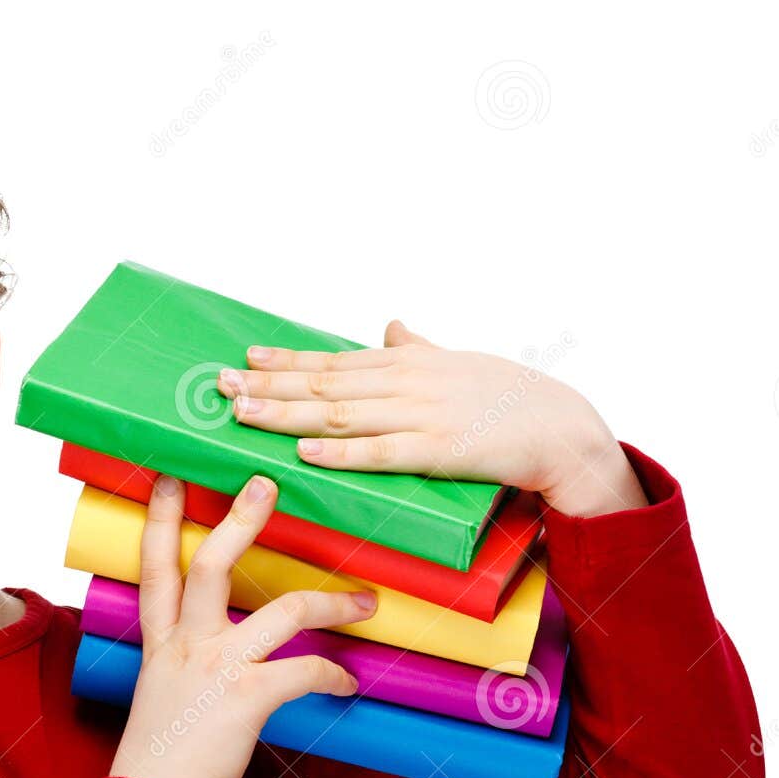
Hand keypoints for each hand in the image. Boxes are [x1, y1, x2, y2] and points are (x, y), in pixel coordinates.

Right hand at [107, 473, 377, 777]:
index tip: (171, 480)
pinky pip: (305, 672)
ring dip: (332, 600)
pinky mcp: (246, 698)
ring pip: (283, 610)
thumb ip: (183, 665)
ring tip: (365, 599)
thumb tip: (213, 661)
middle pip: (211, 564)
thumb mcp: (159, 694)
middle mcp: (185, 644)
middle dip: (241, 520)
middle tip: (266, 485)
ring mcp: (216, 667)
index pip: (156, 567)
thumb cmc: (158, 754)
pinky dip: (334, 677)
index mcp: (161, 641)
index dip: (163, 521)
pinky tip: (349, 686)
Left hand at [217, 320, 647, 517]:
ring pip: (339, 414)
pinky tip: (302, 450)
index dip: (285, 360)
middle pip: (323, 382)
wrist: (561, 428)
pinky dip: (338, 452)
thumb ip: (418, 347)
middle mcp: (406, 383)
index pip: (333, 360)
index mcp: (407, 362)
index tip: (244, 358)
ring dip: (286, 413)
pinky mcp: (437, 452)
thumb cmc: (507, 398)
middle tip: (218, 384)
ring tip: (242, 413)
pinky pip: (378, 453)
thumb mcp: (457, 361)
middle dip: (267, 384)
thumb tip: (392, 324)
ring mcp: (420, 416)